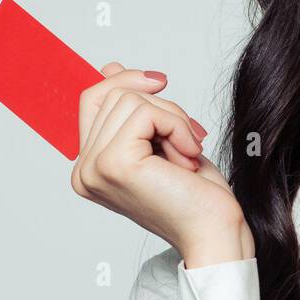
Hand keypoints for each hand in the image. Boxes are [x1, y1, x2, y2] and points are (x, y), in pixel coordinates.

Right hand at [70, 62, 253, 267]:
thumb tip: (109, 66)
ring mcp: (94, 169)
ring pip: (130, 100)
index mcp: (89, 168)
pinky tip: (188, 158)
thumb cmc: (196, 194)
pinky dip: (177, 126)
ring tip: (187, 154)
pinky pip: (146, 113)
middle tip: (187, 140)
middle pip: (112, 95)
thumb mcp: (161, 140)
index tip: (160, 81)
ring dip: (172, 119)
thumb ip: (131, 109)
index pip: (92, 100)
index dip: (126, 81)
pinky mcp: (114, 164)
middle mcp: (83, 172)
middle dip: (161, 107)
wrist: (215, 232)